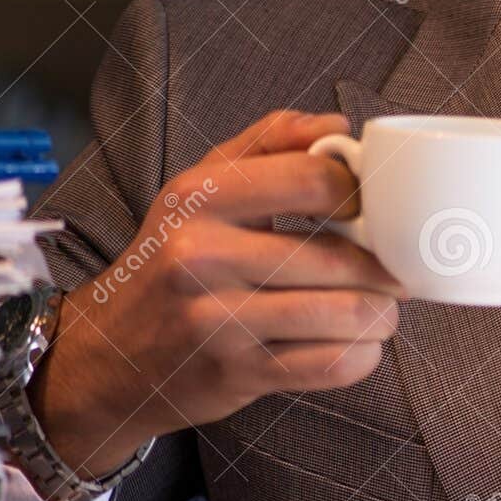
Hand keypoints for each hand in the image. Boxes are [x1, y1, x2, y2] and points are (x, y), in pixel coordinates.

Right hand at [31, 110, 409, 477]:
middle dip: (383, 267)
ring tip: (377, 306)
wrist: (110, 353)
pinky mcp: (238, 373)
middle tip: (390, 269)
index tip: (367, 210)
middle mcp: (203, 256)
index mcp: (200, 197)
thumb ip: (270, 141)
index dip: (361, 195)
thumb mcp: (202, 185)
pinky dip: (362, 354)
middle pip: (342, 259)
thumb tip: (339, 126)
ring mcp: (219, 320)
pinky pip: (336, 364)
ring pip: (349, 315)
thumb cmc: (170, 259)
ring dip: (381, 313)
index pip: (315, 179)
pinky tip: (352, 341)